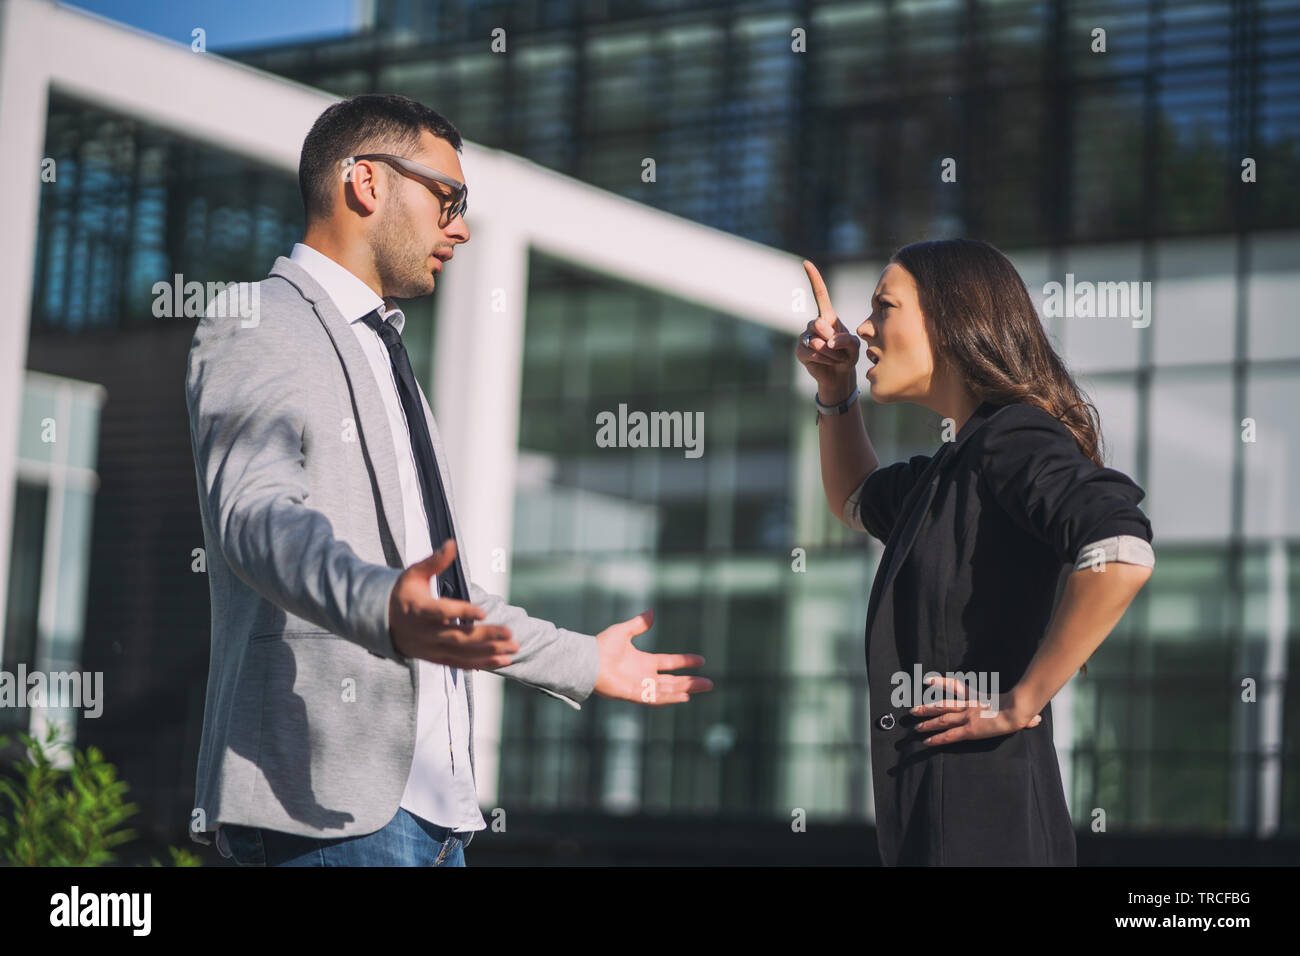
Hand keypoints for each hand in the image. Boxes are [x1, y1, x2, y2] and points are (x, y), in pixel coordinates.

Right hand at [387, 539, 519, 667]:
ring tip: (513, 649)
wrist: (381, 622)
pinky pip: (460, 664)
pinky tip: (502, 660)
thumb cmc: (403, 593)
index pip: (441, 612)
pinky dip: (481, 663)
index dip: (461, 612)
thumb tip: (452, 543)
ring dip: (489, 653)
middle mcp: (425, 633)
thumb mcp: (414, 574)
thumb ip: (434, 561)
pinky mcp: (435, 658)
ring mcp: (431, 648)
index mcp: (419, 609)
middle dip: (485, 636)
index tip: (483, 611)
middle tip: (510, 633)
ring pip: (462, 654)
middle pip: (458, 637)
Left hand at [592, 609, 713, 704]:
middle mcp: (644, 676)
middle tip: (710, 684)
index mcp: (643, 662)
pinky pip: (655, 698)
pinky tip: (684, 696)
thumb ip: (638, 624)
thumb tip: (652, 613)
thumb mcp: (623, 632)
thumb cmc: (600, 647)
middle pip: (673, 681)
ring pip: (668, 690)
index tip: (701, 660)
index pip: (669, 663)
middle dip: (691, 682)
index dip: (684, 662)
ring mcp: (640, 686)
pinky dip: (669, 697)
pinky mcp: (634, 694)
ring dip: (685, 689)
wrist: (586, 660)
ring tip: (702, 687)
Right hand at [795, 259, 859, 401]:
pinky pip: (811, 351)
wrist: (840, 376)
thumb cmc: (848, 356)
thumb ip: (846, 339)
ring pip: (817, 340)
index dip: (814, 279)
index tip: (806, 263)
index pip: (820, 294)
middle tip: (841, 350)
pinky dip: (824, 358)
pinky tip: (828, 362)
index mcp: (828, 317)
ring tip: (837, 358)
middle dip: (833, 339)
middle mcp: (814, 324)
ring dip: (831, 352)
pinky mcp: (800, 350)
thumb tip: (827, 341)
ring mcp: (805, 337)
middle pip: (819, 324)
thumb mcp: (854, 345)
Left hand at [908, 675, 1041, 746]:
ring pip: (942, 719)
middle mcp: (968, 706)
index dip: (941, 683)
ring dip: (927, 722)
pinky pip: (949, 735)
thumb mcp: (1021, 709)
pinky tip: (927, 741)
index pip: (956, 687)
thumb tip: (1037, 720)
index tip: (928, 680)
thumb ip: (1026, 717)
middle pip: (943, 705)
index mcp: (978, 698)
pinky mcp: (970, 730)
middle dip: (927, 708)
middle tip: (912, 711)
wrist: (1018, 709)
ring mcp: (968, 717)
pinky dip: (937, 738)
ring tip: (914, 726)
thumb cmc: (1021, 708)